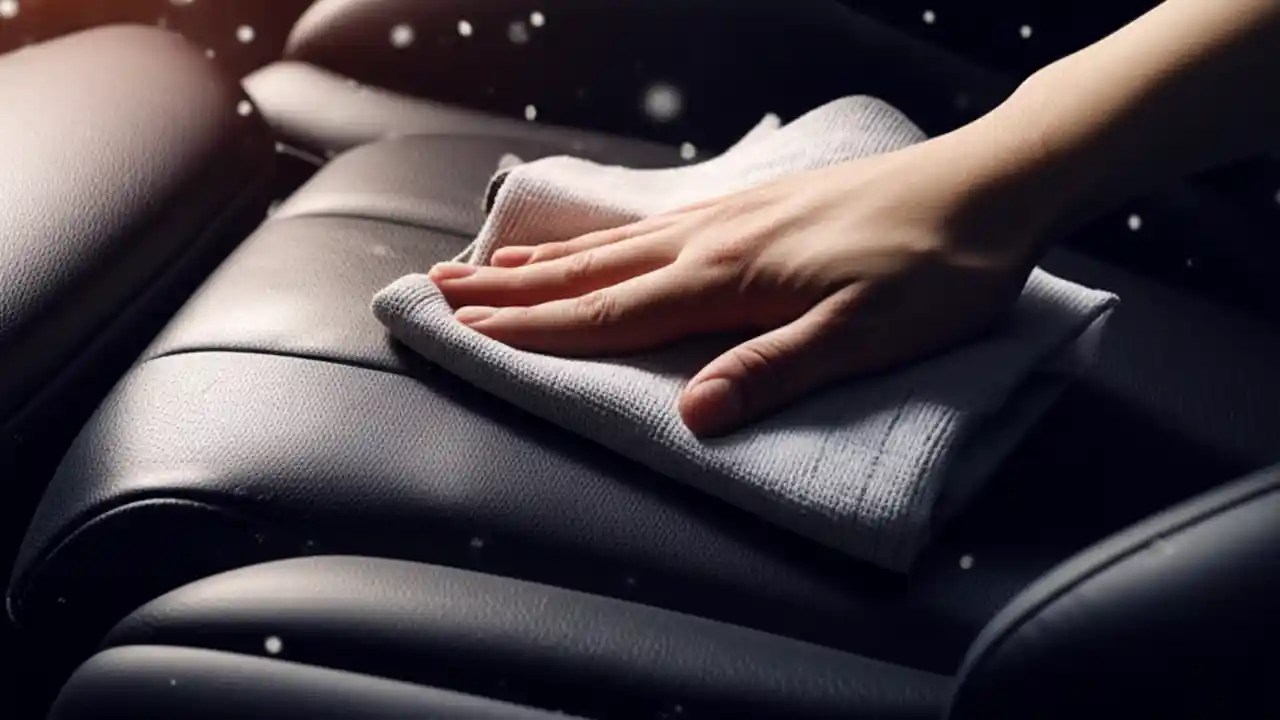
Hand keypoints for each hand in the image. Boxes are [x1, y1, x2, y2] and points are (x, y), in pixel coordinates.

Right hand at [428, 137, 1048, 436]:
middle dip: (510, 288)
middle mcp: (713, 241)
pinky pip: (654, 226)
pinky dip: (606, 237)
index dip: (534, 330)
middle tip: (440, 287)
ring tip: (491, 260)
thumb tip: (692, 416)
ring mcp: (731, 218)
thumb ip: (773, 370)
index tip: (467, 331)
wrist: (990, 185)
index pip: (609, 314)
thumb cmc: (937, 267)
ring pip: (615, 244)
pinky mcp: (756, 207)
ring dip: (546, 260)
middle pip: (591, 273)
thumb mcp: (865, 336)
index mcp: (728, 278)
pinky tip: (598, 241)